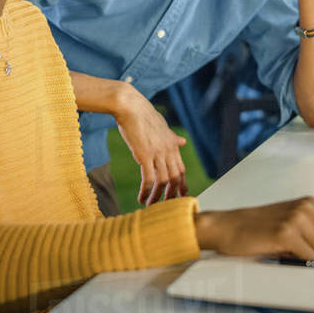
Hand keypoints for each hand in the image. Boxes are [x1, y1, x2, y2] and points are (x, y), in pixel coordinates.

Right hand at [111, 85, 187, 205]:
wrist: (130, 106)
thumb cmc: (142, 114)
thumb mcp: (162, 126)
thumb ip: (172, 137)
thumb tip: (183, 141)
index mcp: (173, 144)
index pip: (182, 169)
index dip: (182, 184)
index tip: (181, 196)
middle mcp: (168, 150)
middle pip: (175, 178)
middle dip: (172, 194)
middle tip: (166, 206)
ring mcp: (158, 153)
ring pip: (163, 181)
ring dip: (158, 196)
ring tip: (151, 205)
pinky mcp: (145, 155)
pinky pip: (149, 179)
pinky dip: (146, 191)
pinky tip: (142, 198)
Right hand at [195, 197, 313, 261]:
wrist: (229, 226)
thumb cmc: (259, 226)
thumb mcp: (291, 217)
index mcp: (311, 203)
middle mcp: (307, 208)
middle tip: (313, 255)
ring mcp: (297, 219)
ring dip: (313, 259)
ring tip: (294, 252)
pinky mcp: (286, 233)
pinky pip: (309, 258)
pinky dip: (299, 260)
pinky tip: (284, 252)